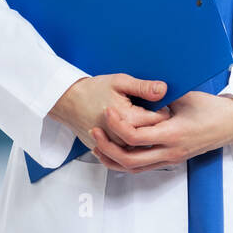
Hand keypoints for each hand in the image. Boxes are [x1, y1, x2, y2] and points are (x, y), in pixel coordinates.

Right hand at [49, 74, 171, 148]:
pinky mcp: (107, 150)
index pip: (160, 119)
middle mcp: (121, 138)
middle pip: (152, 134)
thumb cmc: (93, 90)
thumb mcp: (120, 81)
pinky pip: (127, 150)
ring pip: (141, 145)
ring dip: (145, 134)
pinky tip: (130, 128)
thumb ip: (143, 87)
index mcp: (128, 119)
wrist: (68, 102)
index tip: (160, 102)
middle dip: (156, 122)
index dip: (164, 109)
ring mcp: (113, 146)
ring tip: (139, 118)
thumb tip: (164, 89)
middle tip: (150, 109)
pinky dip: (132, 141)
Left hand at [88, 91, 232, 172]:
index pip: (135, 136)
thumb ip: (161, 99)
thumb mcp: (186, 97)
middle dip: (107, 146)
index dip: (117, 124)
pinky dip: (124, 162)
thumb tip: (138, 96)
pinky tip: (116, 151)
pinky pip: (142, 167)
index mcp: (173, 133)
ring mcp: (171, 158)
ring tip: (98, 143)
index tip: (108, 111)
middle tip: (95, 131)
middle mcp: (170, 151)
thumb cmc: (213, 108)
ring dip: (112, 158)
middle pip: (128, 159)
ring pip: (132, 168)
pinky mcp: (172, 160)